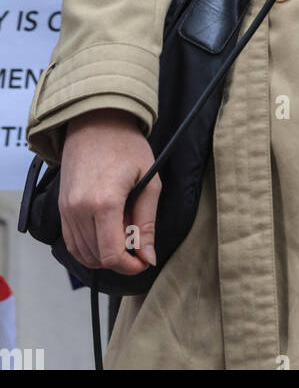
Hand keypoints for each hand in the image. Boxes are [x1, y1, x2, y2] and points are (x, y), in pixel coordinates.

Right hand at [59, 109, 161, 274]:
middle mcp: (79, 210)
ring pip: (83, 253)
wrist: (97, 121)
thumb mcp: (148, 181)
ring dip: (105, 255)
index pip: (112, 255)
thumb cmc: (126, 145)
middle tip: (138, 244)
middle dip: (121, 260)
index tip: (144, 260)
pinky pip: (71, 242)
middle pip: (97, 258)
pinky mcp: (61, 207)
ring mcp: (66, 210)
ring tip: (124, 233)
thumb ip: (147, 222)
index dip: (130, 266)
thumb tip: (147, 257)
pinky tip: (106, 235)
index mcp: (104, 203)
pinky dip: (89, 248)